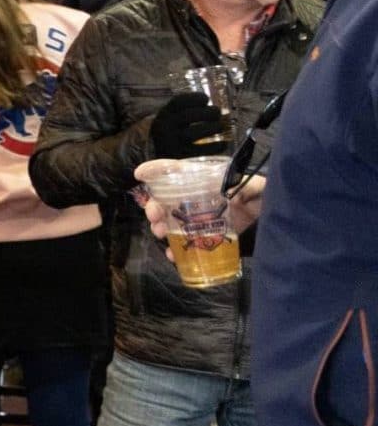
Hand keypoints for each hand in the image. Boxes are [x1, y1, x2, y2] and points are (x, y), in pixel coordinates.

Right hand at [136, 165, 264, 264]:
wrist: (286, 223)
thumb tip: (233, 192)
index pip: (181, 171)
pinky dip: (178, 249)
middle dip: (155, 205)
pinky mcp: (213, 237)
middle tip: (153, 216)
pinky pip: (190, 242)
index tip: (139, 174)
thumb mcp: (262, 188)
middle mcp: (204, 198)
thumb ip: (251, 187)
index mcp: (212, 181)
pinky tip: (173, 255)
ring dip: (162, 226)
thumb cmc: (270, 199)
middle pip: (171, 198)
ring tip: (160, 234)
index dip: (158, 169)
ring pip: (175, 220)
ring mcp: (207, 218)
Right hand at [149, 93, 226, 157]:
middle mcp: (164, 128)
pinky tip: (223, 144)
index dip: (194, 98)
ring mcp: (171, 143)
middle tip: (217, 114)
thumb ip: (185, 112)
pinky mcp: (180, 157)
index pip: (177, 102)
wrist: (156, 159)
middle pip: (188, 116)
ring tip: (220, 127)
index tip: (206, 99)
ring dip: (212, 128)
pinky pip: (201, 152)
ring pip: (193, 133)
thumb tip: (213, 106)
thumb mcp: (170, 120)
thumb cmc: (170, 134)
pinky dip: (215, 147)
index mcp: (163, 115)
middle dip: (208, 113)